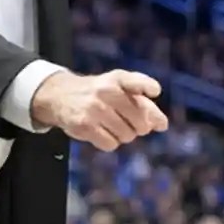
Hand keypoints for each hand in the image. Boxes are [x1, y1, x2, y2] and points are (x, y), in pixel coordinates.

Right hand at [30, 69, 167, 150]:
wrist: (61, 95)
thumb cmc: (99, 93)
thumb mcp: (119, 88)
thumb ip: (143, 102)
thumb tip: (162, 125)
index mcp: (118, 79)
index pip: (135, 81)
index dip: (147, 86)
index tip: (154, 91)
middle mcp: (106, 91)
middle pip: (140, 122)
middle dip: (138, 127)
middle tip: (125, 121)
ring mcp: (94, 108)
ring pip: (127, 135)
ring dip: (122, 135)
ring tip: (110, 125)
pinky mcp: (84, 125)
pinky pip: (111, 144)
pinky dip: (109, 142)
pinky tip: (100, 132)